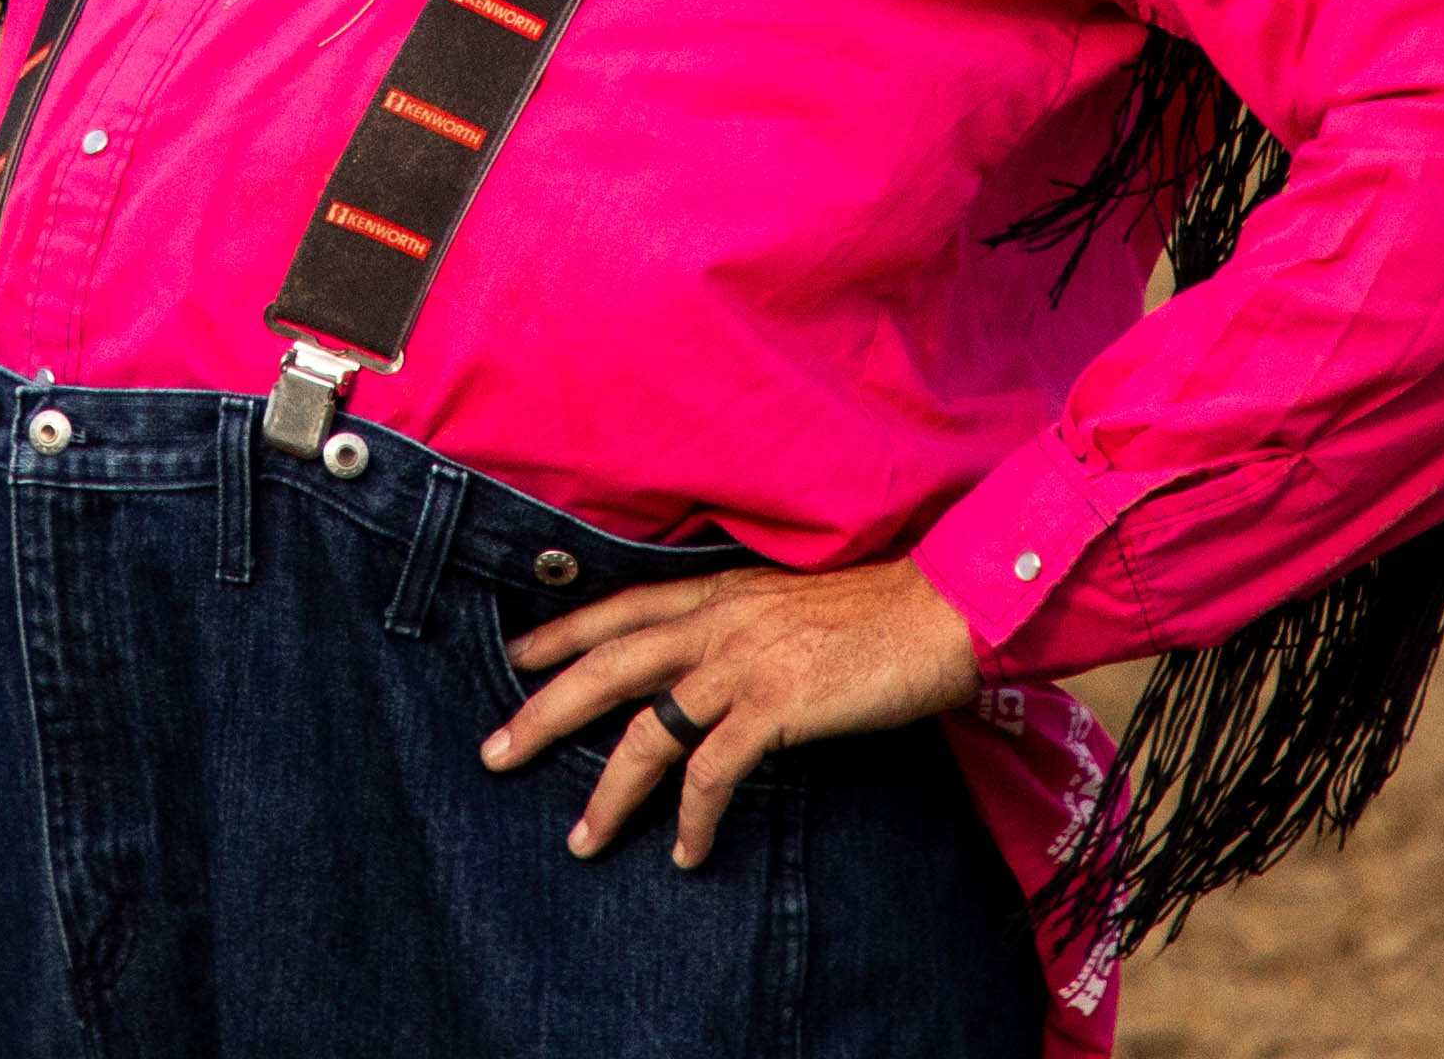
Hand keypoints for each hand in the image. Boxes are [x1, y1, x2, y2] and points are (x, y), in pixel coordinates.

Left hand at [481, 556, 987, 867]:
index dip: (562, 633)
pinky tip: (687, 852)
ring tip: (582, 838)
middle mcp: (717, 621)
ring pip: (645, 730)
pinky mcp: (777, 705)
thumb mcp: (791, 603)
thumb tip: (713, 669)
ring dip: (607, 792)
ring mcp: (743, 662)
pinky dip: (694, 819)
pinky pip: (713, 772)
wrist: (948, 609)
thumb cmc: (881, 613)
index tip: (515, 656)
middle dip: (541, 712)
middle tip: (494, 752)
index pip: (619, 610)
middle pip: (604, 667)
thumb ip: (743, 627)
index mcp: (718, 591)